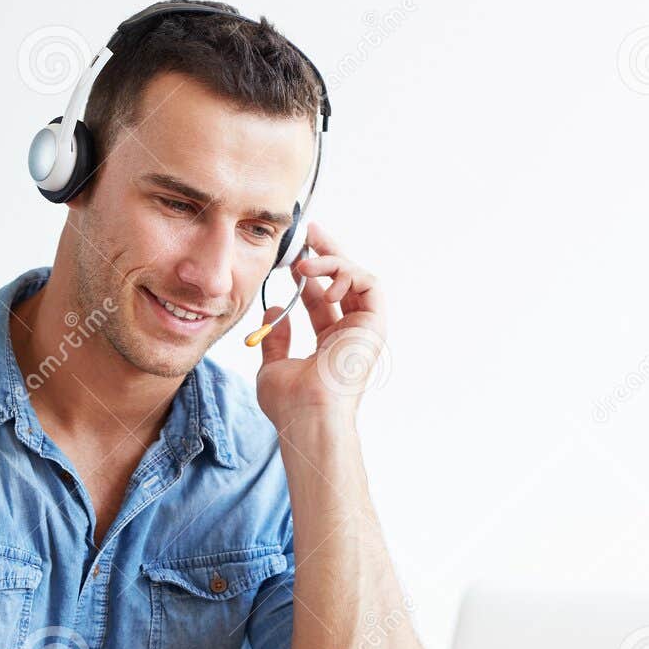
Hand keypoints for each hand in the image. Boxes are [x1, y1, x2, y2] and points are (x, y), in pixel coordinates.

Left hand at [254, 221, 387, 429]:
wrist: (307, 417)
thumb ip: (275, 338)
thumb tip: (274, 309)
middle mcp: (351, 334)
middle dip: (329, 253)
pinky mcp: (375, 325)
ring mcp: (365, 330)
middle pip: (345, 283)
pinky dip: (347, 274)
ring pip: (358, 278)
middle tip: (310, 231)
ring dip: (332, 261)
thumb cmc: (291, 403)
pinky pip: (369, 283)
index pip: (323, 300)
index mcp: (331, 344)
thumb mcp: (273, 366)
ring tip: (303, 263)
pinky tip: (322, 283)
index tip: (293, 257)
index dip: (310, 276)